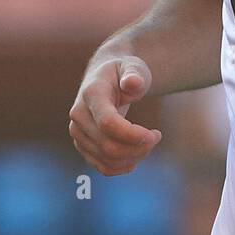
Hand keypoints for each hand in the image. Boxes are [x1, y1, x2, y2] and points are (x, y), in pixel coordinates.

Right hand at [68, 56, 161, 175]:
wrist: (105, 79)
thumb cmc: (123, 72)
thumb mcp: (133, 67)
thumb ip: (134, 74)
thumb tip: (133, 83)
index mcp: (91, 94)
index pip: (108, 123)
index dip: (133, 135)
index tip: (155, 134)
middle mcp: (78, 115)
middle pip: (108, 146)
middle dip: (138, 148)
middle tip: (156, 137)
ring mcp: (78, 132)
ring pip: (107, 159)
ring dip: (134, 157)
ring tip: (149, 142)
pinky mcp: (82, 145)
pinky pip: (103, 167)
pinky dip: (124, 166)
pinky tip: (138, 153)